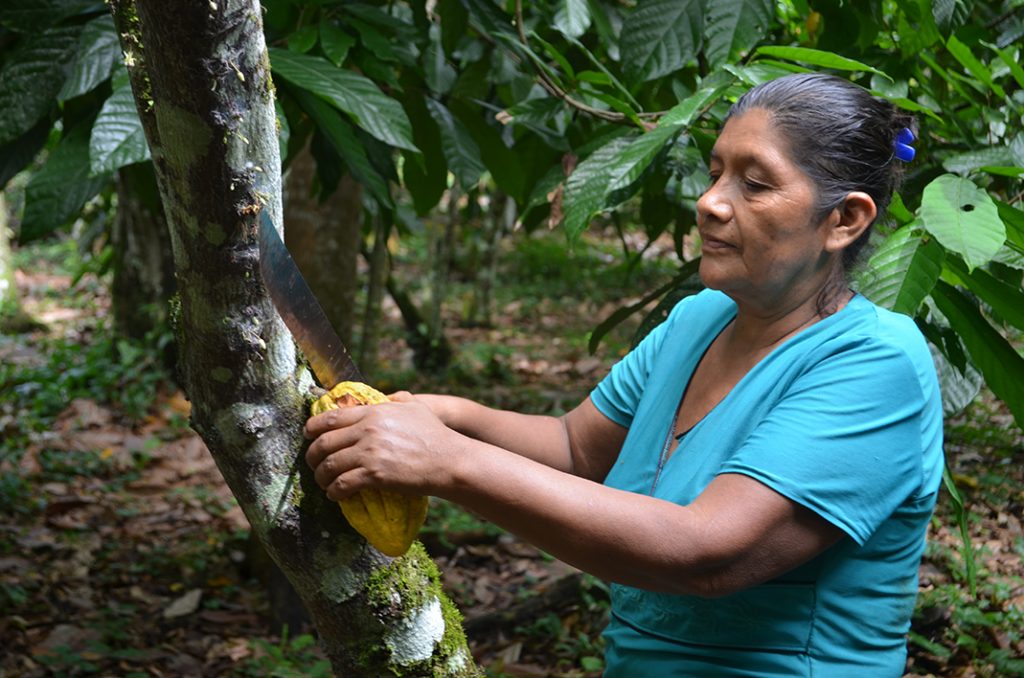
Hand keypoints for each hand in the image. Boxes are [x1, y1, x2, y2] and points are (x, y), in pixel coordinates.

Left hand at [304, 397, 457, 500]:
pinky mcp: (374, 475)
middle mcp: (367, 430)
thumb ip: (398, 399)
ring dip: (321, 477)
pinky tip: (336, 495)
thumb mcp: (416, 407)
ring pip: (329, 465)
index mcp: (373, 412)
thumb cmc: (436, 435)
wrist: (449, 461)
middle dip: (313, 456)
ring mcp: (370, 453)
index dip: (312, 428)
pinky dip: (334, 492)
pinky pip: (342, 484)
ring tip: (324, 483)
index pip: (330, 418)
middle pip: (324, 443)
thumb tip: (387, 396)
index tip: (308, 436)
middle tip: (314, 464)